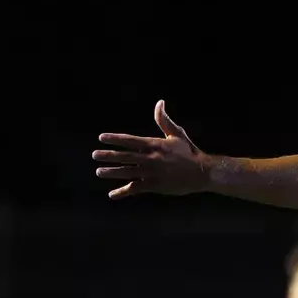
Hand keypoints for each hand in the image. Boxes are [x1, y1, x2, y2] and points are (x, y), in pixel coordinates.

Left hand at [93, 101, 207, 199]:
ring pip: (127, 172)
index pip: (129, 140)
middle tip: (94, 155)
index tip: (101, 138)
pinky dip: (123, 192)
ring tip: (99, 171)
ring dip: (112, 172)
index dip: (114, 138)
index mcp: (153, 144)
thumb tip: (159, 102)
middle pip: (124, 156)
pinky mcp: (154, 186)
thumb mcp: (176, 134)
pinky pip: (135, 189)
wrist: (202, 172)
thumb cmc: (190, 152)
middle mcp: (150, 158)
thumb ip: (164, 120)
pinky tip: (112, 194)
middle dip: (108, 155)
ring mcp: (151, 173)